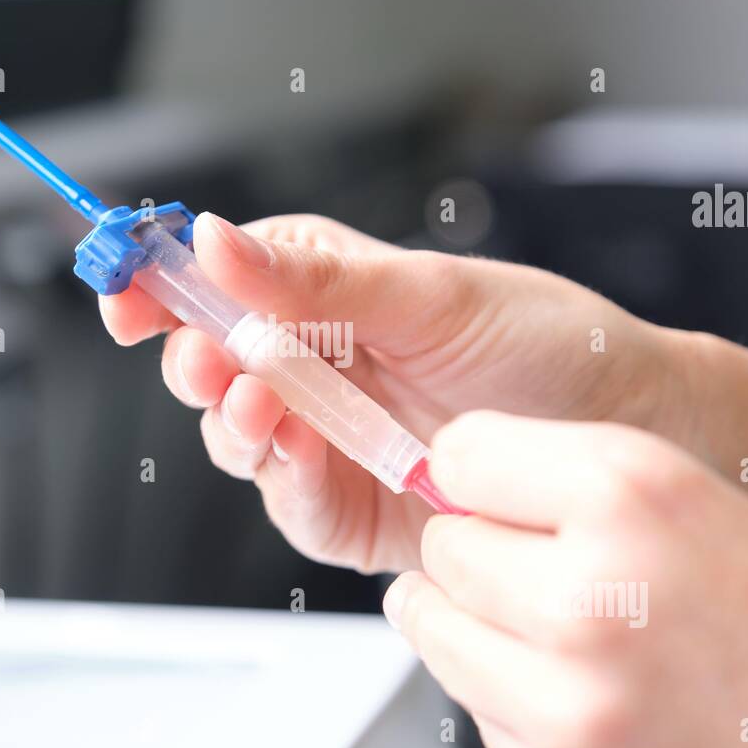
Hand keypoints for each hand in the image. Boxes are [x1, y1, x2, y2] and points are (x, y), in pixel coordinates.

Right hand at [100, 212, 684, 572]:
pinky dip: (285, 476)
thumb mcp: (430, 296)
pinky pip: (290, 498)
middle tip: (207, 358)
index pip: (217, 280)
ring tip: (264, 402)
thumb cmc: (544, 343)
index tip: (125, 291)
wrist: (622, 428)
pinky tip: (305, 451)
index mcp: (325, 292)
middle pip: (212, 363)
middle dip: (194, 361)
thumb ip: (315, 278)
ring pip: (237, 435)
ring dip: (235, 419)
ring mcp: (328, 438)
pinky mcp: (349, 507)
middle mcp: (317, 365)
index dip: (162, 284)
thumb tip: (212, 240)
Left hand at [384, 410, 747, 747]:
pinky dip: (513, 698)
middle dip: (479, 548)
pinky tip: (592, 690)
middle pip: (439, 549)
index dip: (481, 468)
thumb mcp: (684, 489)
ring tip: (567, 627)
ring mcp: (569, 704)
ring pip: (436, 631)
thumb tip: (448, 478)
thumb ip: (558, 474)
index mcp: (626, 496)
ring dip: (479, 623)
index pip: (458, 455)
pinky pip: (478, 710)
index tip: (498, 482)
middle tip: (548, 563)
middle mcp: (587, 599)